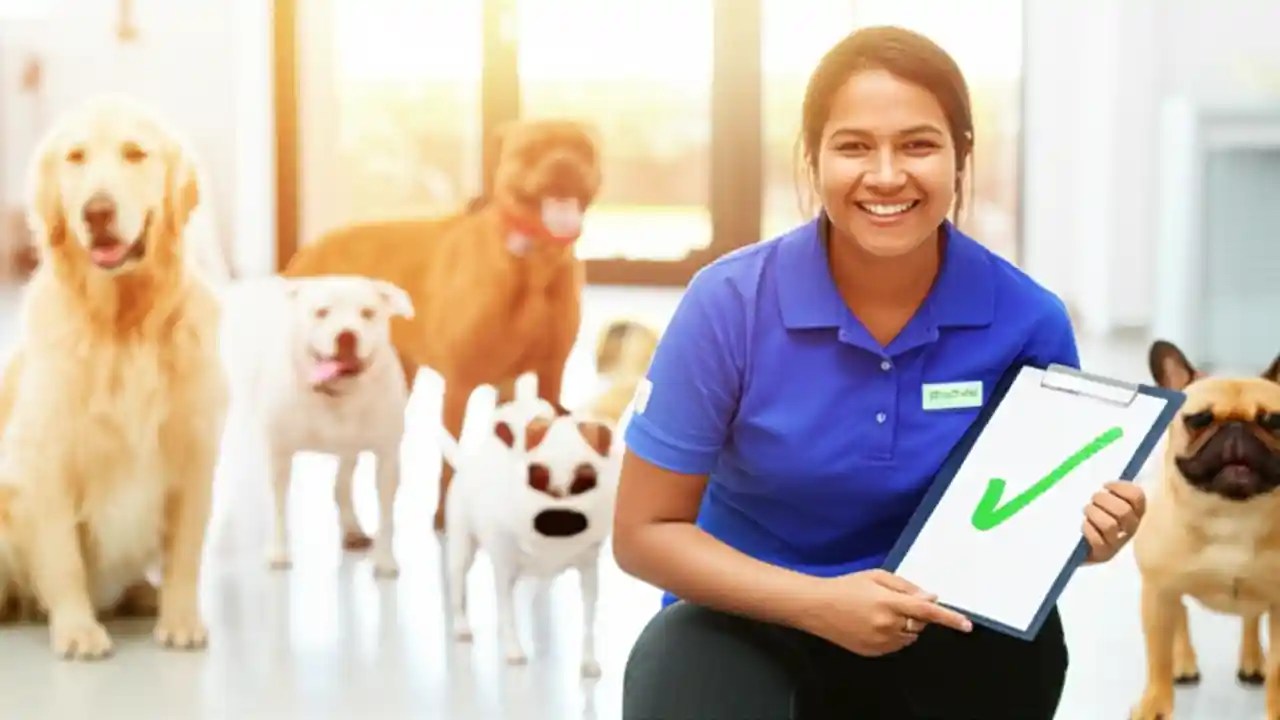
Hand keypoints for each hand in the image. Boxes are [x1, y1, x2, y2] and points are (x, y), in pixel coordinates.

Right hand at [800, 569, 972, 657]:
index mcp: (889, 602)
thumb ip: (906, 587)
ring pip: (909, 637)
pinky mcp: (873, 652)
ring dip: (905, 626)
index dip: (949, 618)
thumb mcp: (876, 576)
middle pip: (920, 625)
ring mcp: (879, 642)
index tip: (966, 624)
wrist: (817, 606)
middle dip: (915, 615)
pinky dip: (892, 636)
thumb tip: (930, 597)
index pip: (927, 612)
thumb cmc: (846, 587)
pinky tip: (872, 624)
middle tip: (894, 602)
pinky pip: (895, 646)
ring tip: (879, 613)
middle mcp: (887, 625)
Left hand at [1083, 481, 1144, 563]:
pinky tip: (1084, 525)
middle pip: (1123, 511)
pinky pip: (1098, 541)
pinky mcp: (1104, 554)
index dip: (1121, 488)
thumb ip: (1108, 491)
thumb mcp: (1103, 500)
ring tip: (1086, 510)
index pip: (1137, 497)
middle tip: (1093, 499)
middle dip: (1104, 500)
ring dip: (1094, 514)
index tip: (1105, 485)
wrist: (1078, 543)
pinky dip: (1088, 530)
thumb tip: (1102, 479)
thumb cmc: (1092, 515)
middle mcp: (1130, 528)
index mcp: (1134, 511)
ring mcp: (1118, 543)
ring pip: (1110, 525)